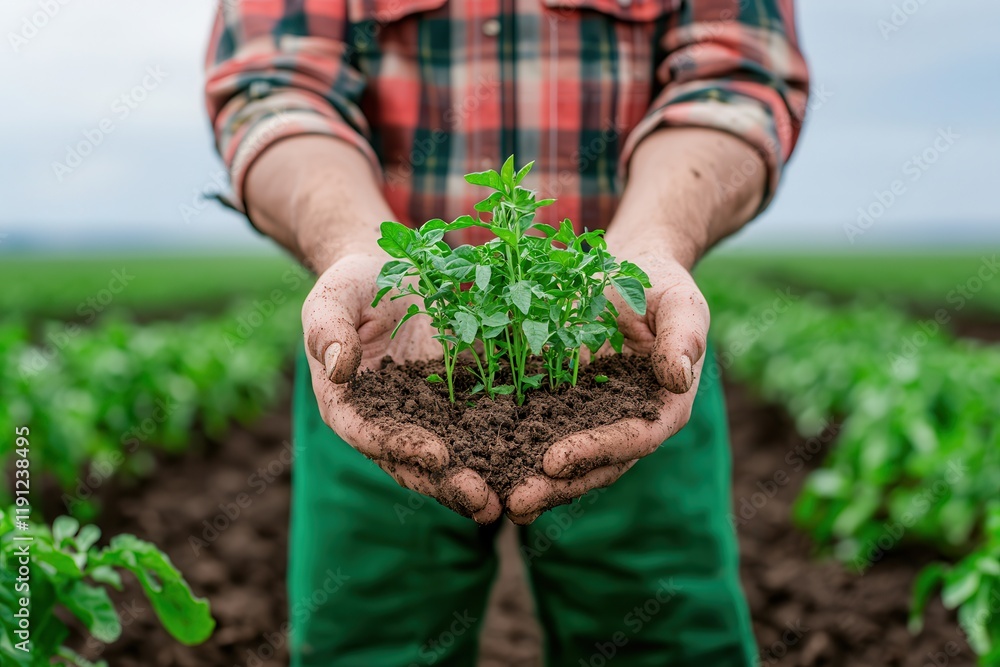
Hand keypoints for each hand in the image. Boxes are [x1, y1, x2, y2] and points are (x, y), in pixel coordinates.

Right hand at [302, 253, 503, 522]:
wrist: (387, 272)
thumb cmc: (351, 285)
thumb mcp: (332, 298)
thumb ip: (328, 330)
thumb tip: (339, 368)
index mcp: (346, 403)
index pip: (367, 434)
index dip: (400, 447)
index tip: (436, 455)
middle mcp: (385, 419)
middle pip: (410, 462)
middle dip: (446, 484)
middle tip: (482, 503)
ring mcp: (422, 415)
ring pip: (447, 458)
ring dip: (474, 480)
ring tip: (504, 503)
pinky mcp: (454, 400)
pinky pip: (476, 426)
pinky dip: (498, 445)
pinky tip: (527, 461)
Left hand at [504, 248, 708, 523]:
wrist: (627, 270)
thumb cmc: (659, 285)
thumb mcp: (678, 303)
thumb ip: (683, 337)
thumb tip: (678, 378)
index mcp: (662, 407)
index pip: (633, 438)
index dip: (595, 452)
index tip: (555, 460)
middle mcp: (628, 423)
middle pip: (596, 466)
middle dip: (557, 486)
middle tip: (517, 503)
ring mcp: (594, 420)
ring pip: (567, 464)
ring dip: (536, 484)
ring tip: (500, 502)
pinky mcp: (564, 407)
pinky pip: (540, 434)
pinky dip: (516, 453)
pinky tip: (486, 468)